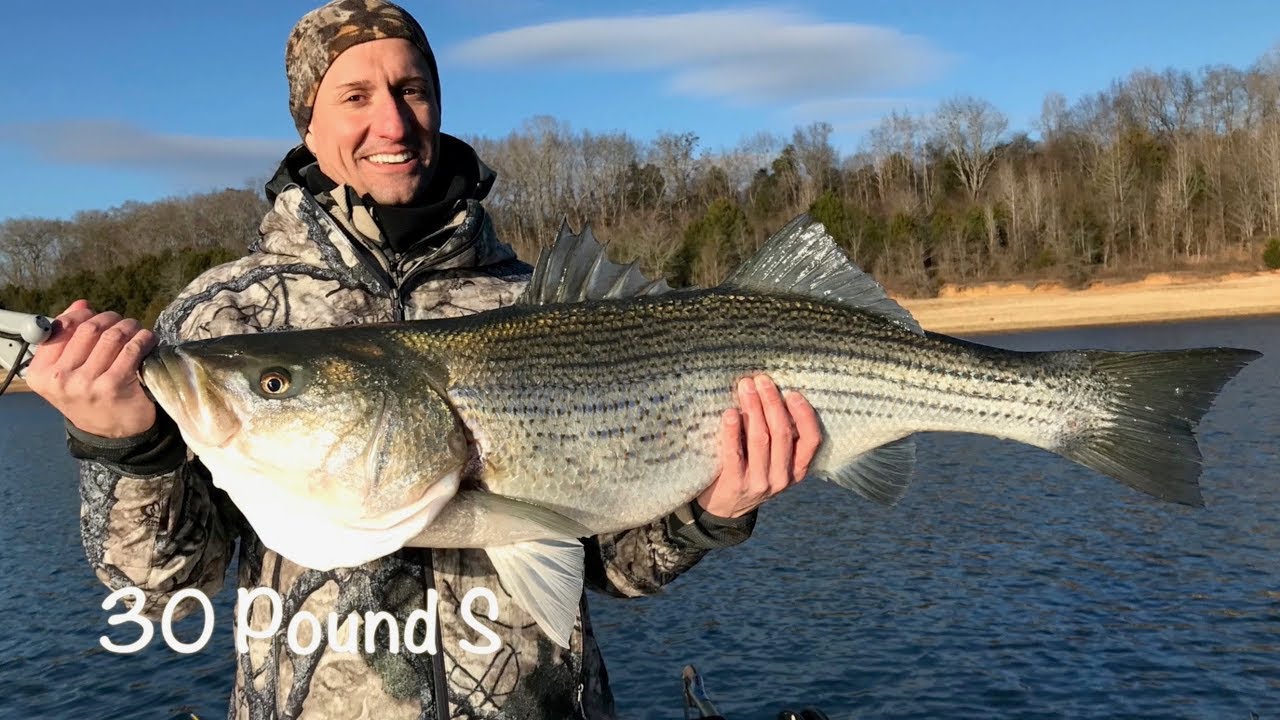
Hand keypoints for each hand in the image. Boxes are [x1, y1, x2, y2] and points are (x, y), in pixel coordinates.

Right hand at [25, 299, 158, 437]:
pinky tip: (148, 340)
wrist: (113, 434)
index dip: (81, 315)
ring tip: (136, 330)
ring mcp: (87, 383)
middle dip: (110, 319)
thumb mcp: (69, 372)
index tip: (95, 315)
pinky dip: (143, 339)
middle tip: (122, 322)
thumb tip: (81, 304)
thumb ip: (70, 337)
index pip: (60, 327)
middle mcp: (60, 379)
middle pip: (89, 328)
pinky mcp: (114, 385)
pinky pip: (131, 349)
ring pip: (112, 335)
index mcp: (42, 374)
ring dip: (129, 326)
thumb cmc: (90, 397)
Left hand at [696, 374, 820, 518]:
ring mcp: (759, 482)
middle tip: (761, 380)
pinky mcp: (735, 484)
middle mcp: (782, 477)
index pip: (812, 440)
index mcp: (797, 469)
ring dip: (753, 409)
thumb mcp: (774, 463)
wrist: (724, 510)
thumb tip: (773, 393)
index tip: (793, 393)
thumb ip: (779, 438)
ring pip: (761, 439)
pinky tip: (729, 413)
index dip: (804, 415)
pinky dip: (732, 431)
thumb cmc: (751, 474)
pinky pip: (735, 453)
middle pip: (783, 434)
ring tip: (745, 388)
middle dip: (772, 402)